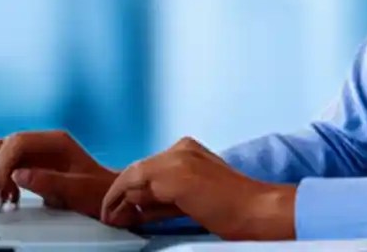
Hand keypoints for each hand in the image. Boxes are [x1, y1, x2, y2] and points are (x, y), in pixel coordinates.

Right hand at [0, 130, 114, 215]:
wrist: (107, 196)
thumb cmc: (98, 191)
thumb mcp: (77, 188)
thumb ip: (48, 181)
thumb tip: (17, 175)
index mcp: (56, 141)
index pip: (18, 141)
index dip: (3, 163)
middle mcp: (42, 143)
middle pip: (4, 144)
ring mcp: (35, 154)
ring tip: (1, 199)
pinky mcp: (30, 167)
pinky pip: (5, 168)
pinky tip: (7, 197)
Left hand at [100, 137, 295, 240]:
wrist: (257, 210)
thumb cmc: (234, 209)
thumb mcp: (194, 199)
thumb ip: (167, 199)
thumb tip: (139, 207)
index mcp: (189, 152)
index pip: (151, 169)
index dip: (134, 191)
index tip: (124, 210)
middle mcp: (182, 149)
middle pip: (140, 170)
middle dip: (123, 194)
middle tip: (111, 215)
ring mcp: (178, 159)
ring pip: (134, 175)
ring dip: (118, 198)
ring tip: (110, 217)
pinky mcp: (175, 175)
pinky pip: (136, 184)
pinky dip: (122, 199)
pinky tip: (116, 215)